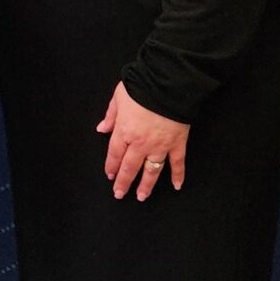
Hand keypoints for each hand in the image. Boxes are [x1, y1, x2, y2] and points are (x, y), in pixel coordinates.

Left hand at [98, 82, 187, 200]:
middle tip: (119, 194)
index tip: (110, 176)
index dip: (111, 167)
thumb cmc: (142, 87)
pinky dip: (178, 175)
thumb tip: (101, 128)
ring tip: (142, 197)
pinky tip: (177, 186)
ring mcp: (160, 146)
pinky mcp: (178, 143)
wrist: (168, 83)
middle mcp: (141, 144)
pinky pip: (177, 163)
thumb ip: (110, 115)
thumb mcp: (119, 97)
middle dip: (124, 182)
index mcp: (124, 132)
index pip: (114, 155)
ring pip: (152, 171)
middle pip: (130, 168)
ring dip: (146, 185)